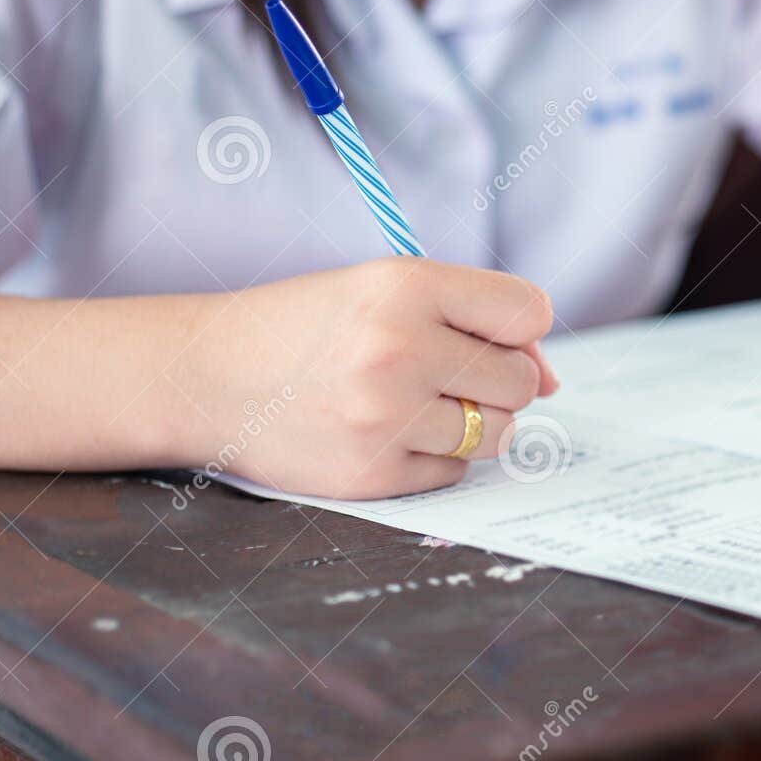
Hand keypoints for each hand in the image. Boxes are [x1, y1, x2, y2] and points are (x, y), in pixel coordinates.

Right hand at [188, 258, 556, 498]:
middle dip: (493, 380)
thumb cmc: (312, 327)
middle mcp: (397, 349)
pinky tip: (382, 432)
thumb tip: (553, 381)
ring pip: (497, 432)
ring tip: (409, 402)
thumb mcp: (385, 290)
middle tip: (435, 371)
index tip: (484, 332)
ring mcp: (384, 418)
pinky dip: (431, 457)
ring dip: (468, 422)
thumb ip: (476, 320)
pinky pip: (454, 472)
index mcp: (405, 286)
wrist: (207, 376)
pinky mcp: (371, 474)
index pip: (530, 311)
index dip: (518, 328)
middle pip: (521, 381)